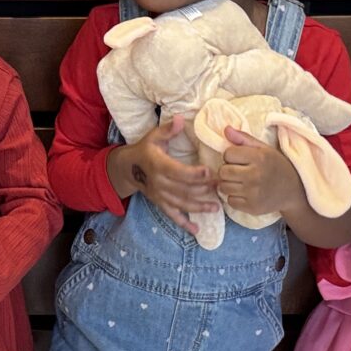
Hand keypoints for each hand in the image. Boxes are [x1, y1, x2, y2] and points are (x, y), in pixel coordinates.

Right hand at [107, 115, 218, 233]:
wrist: (128, 168)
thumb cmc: (145, 149)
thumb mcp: (154, 136)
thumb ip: (168, 130)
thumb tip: (181, 119)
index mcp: (159, 165)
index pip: (179, 172)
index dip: (195, 173)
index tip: (211, 172)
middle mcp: (159, 183)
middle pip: (184, 189)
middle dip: (204, 189)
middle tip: (222, 187)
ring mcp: (159, 196)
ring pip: (182, 203)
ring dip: (199, 206)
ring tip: (216, 207)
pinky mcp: (160, 203)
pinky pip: (172, 216)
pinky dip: (184, 224)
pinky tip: (196, 230)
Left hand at [214, 126, 304, 218]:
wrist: (293, 190)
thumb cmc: (276, 166)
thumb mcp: (264, 149)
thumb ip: (244, 138)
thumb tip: (226, 129)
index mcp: (259, 157)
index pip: (228, 154)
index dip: (231, 155)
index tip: (240, 159)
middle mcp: (255, 175)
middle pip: (223, 171)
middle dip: (227, 170)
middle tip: (239, 171)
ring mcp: (253, 193)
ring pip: (223, 187)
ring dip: (229, 184)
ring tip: (241, 182)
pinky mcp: (252, 207)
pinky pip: (230, 201)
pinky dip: (234, 197)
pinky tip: (245, 193)